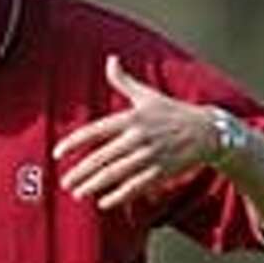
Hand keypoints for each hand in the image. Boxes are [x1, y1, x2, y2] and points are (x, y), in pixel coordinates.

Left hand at [53, 56, 217, 210]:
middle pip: (103, 157)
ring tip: (78, 193)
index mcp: (132, 118)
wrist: (206, 131)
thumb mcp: (148, 95)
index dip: (74, 142)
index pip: (96, 131)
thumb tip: (111, 59)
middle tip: (64, 183)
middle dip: (81, 172)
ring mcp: (150, 156)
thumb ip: (124, 81)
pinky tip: (103, 203)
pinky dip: (119, 196)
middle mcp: (138, 137)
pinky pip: (135, 187)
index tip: (57, 153)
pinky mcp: (161, 172)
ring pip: (116, 174)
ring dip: (94, 186)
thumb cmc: (172, 112)